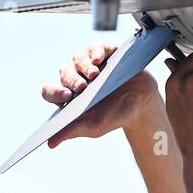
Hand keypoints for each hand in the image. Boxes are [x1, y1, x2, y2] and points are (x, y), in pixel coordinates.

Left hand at [41, 43, 158, 147]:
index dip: (54, 92)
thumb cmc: (115, 116)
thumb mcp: (94, 126)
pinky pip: (95, 48)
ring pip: (78, 58)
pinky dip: (95, 51)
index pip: (51, 91)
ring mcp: (90, 64)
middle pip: (65, 73)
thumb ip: (72, 131)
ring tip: (94, 74)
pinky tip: (99, 59)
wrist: (142, 103)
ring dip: (83, 65)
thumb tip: (50, 144)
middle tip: (82, 87)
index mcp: (68, 96)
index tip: (66, 96)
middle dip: (72, 79)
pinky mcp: (105, 53)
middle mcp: (76, 78)